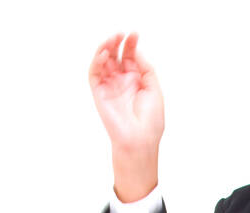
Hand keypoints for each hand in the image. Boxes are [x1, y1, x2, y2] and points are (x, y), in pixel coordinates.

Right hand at [89, 32, 163, 200]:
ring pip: (103, 62)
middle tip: (121, 34)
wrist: (140, 141)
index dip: (131, 45)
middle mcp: (121, 83)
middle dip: (118, 44)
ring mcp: (110, 87)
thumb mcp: (154, 90)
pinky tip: (105, 54)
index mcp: (136, 82)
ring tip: (112, 39)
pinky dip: (97, 62)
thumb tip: (136, 53)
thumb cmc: (150, 122)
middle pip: (116, 57)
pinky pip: (94, 74)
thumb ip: (146, 69)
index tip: (134, 34)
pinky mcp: (99, 94)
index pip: (130, 58)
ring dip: (106, 48)